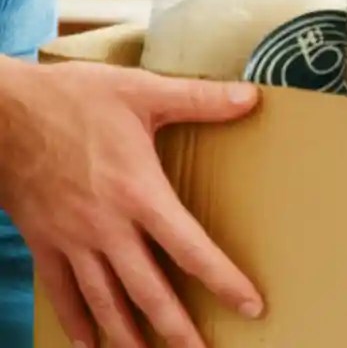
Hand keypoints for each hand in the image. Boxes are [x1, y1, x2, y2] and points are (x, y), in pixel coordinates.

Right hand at [0, 60, 264, 347]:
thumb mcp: (141, 91)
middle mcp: (107, 227)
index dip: (223, 281)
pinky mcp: (42, 240)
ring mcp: (71, 238)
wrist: (1, 111)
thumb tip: (253, 97)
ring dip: (129, 335)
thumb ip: (200, 98)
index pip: (190, 249)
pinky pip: (60, 291)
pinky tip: (90, 343)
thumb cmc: (72, 98)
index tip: (251, 306)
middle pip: (148, 291)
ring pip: (105, 300)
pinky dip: (76, 320)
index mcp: (139, 193)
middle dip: (177, 328)